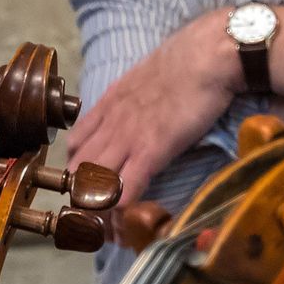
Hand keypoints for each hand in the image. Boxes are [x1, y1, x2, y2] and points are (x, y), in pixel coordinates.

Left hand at [65, 13, 236, 204]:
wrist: (208, 54)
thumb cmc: (186, 62)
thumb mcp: (145, 78)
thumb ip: (133, 99)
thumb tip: (136, 114)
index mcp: (109, 104)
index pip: (75, 144)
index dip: (75, 170)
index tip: (84, 187)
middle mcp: (111, 121)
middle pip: (78, 167)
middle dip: (80, 196)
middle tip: (91, 217)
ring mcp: (129, 135)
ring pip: (96, 179)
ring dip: (98, 208)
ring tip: (105, 229)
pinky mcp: (153, 148)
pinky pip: (126, 184)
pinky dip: (120, 207)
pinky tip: (123, 220)